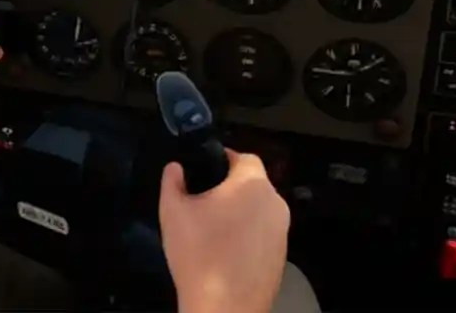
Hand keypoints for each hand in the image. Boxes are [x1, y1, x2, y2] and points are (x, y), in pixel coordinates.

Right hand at [159, 150, 289, 312]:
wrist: (224, 307)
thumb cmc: (198, 254)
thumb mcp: (173, 211)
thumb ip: (172, 180)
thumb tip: (175, 168)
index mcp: (252, 184)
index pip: (242, 157)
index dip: (222, 160)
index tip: (204, 172)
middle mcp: (275, 203)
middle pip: (252, 184)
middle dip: (230, 189)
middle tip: (203, 203)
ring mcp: (283, 231)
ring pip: (259, 210)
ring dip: (240, 213)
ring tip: (212, 231)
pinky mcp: (282, 255)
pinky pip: (263, 234)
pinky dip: (248, 236)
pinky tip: (226, 252)